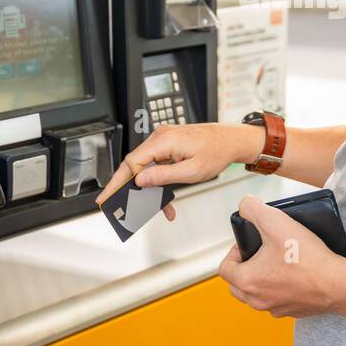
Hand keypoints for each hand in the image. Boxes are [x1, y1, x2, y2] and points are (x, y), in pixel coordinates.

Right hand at [96, 123, 263, 222]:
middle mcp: (161, 137)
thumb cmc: (217, 152)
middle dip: (127, 187)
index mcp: (164, 140)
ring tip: (160, 209)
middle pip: (135, 164)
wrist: (232, 140)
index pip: (133, 162)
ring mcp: (164, 140)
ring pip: (146, 167)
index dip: (122, 182)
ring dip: (150, 189)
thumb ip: (164, 176)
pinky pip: (156, 164)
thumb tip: (140, 180)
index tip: (113, 198)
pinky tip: (165, 200)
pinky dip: (158, 181)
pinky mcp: (169, 145)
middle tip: (113, 204)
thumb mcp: (191, 171)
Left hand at [217, 194, 345, 317]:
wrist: (338, 284)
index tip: (250, 242)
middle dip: (244, 267)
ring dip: (261, 279)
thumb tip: (244, 205)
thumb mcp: (276, 222)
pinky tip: (295, 274)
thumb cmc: (308, 257)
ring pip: (256, 295)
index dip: (234, 250)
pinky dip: (280, 288)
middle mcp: (258, 300)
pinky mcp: (292, 311)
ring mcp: (275, 308)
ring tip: (277, 261)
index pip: (225, 268)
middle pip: (237, 285)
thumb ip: (253, 209)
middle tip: (260, 252)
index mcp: (247, 281)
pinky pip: (277, 300)